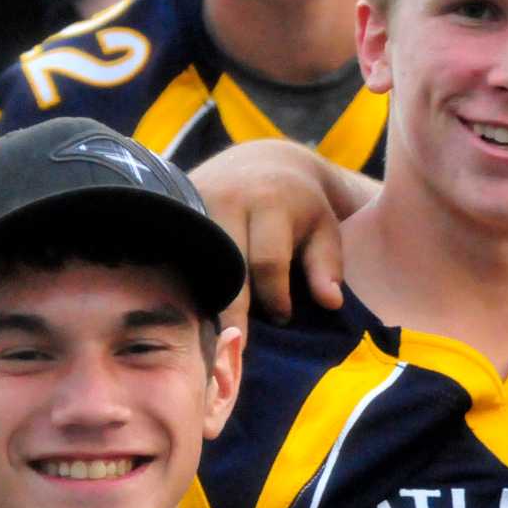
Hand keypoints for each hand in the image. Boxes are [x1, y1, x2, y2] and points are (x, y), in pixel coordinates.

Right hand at [189, 141, 347, 328]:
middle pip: (225, 264)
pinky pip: (176, 250)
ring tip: (205, 334)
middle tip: (231, 346)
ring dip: (200, 297)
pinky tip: (184, 308)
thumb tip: (331, 303)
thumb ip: (327, 266)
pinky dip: (181, 280)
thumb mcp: (325, 229)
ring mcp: (195, 201)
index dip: (275, 297)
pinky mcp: (175, 207)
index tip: (282, 319)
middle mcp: (227, 199)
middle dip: (230, 308)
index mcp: (270, 204)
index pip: (267, 262)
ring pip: (196, 260)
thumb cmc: (302, 207)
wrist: (264, 161)